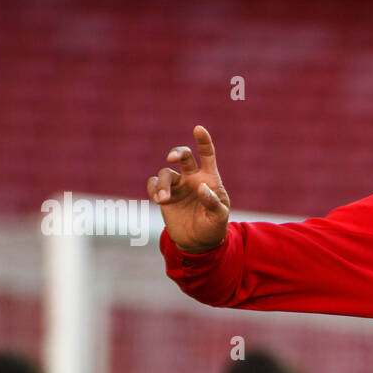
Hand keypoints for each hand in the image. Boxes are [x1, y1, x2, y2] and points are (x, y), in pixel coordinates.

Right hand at [146, 125, 230, 252]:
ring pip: (165, 173)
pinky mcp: (164, 196)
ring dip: (162, 184)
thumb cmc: (213, 228)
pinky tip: (158, 200)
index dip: (203, 141)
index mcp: (209, 179)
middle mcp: (192, 178)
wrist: (198, 244)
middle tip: (172, 158)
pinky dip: (153, 188)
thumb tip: (201, 187)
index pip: (207, 155)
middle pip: (183, 156)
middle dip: (177, 152)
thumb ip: (212, 202)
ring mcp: (177, 186)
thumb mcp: (219, 217)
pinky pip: (153, 183)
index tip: (198, 129)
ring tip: (164, 199)